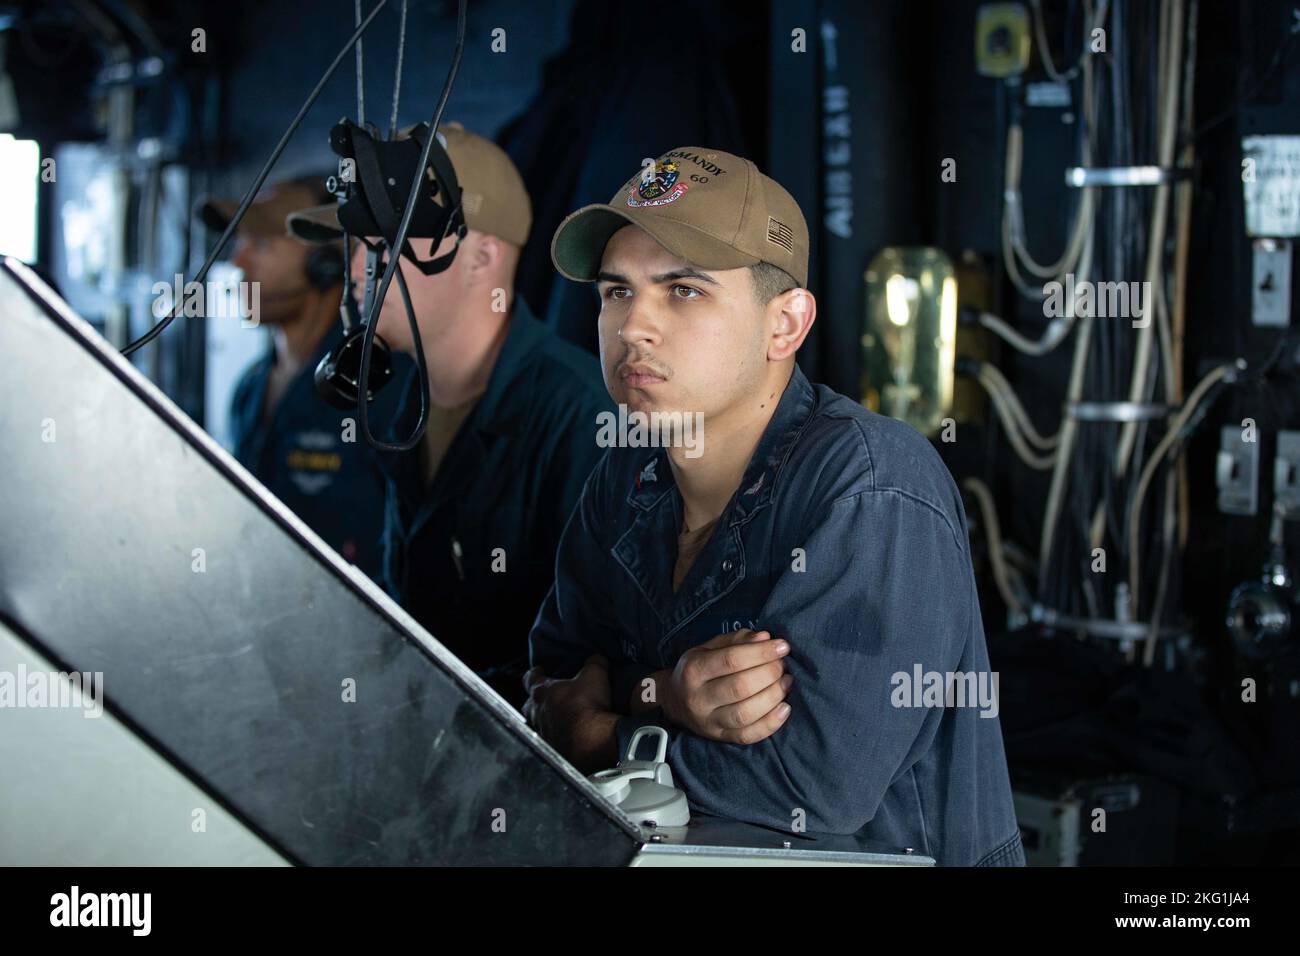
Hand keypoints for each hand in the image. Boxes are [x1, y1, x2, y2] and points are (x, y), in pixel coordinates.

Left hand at [523, 655, 618, 772]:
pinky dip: (555, 739)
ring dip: (543, 722)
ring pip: (536, 725)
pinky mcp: (552, 751)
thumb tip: (597, 658)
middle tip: (544, 698)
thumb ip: (594, 663)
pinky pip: (549, 743)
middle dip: (534, 701)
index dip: (534, 674)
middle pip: (528, 705)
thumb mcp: (595, 675)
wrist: (592, 742)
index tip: (538, 671)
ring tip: (554, 720)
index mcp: (543, 692)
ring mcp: (543, 734)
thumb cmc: (588, 706)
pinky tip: (565, 739)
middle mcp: (537, 713)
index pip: (531, 678)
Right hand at [646, 629, 793, 743]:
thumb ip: (737, 640)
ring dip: (773, 696)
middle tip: (782, 665)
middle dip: (770, 673)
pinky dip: (771, 724)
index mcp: (694, 669)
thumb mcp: (710, 647)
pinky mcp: (720, 737)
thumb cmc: (699, 668)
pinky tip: (785, 708)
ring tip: (786, 682)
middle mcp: (698, 698)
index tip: (782, 646)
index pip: (732, 659)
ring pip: (745, 713)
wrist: (674, 701)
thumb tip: (765, 638)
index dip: (761, 652)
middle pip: (740, 687)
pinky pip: (748, 736)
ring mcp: (708, 721)